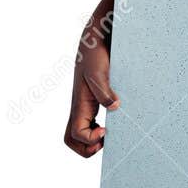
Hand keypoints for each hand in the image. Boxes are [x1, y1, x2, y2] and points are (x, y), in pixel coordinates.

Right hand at [63, 0, 119, 158]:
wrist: (95, 39)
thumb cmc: (95, 54)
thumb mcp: (99, 72)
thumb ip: (104, 90)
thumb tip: (114, 108)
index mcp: (79, 105)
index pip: (75, 135)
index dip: (89, 140)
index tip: (106, 131)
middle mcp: (80, 109)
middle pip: (72, 140)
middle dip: (87, 147)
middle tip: (106, 139)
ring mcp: (86, 106)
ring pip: (80, 133)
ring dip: (93, 139)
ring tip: (111, 132)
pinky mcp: (93, 100)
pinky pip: (91, 122)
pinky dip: (99, 128)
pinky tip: (115, 121)